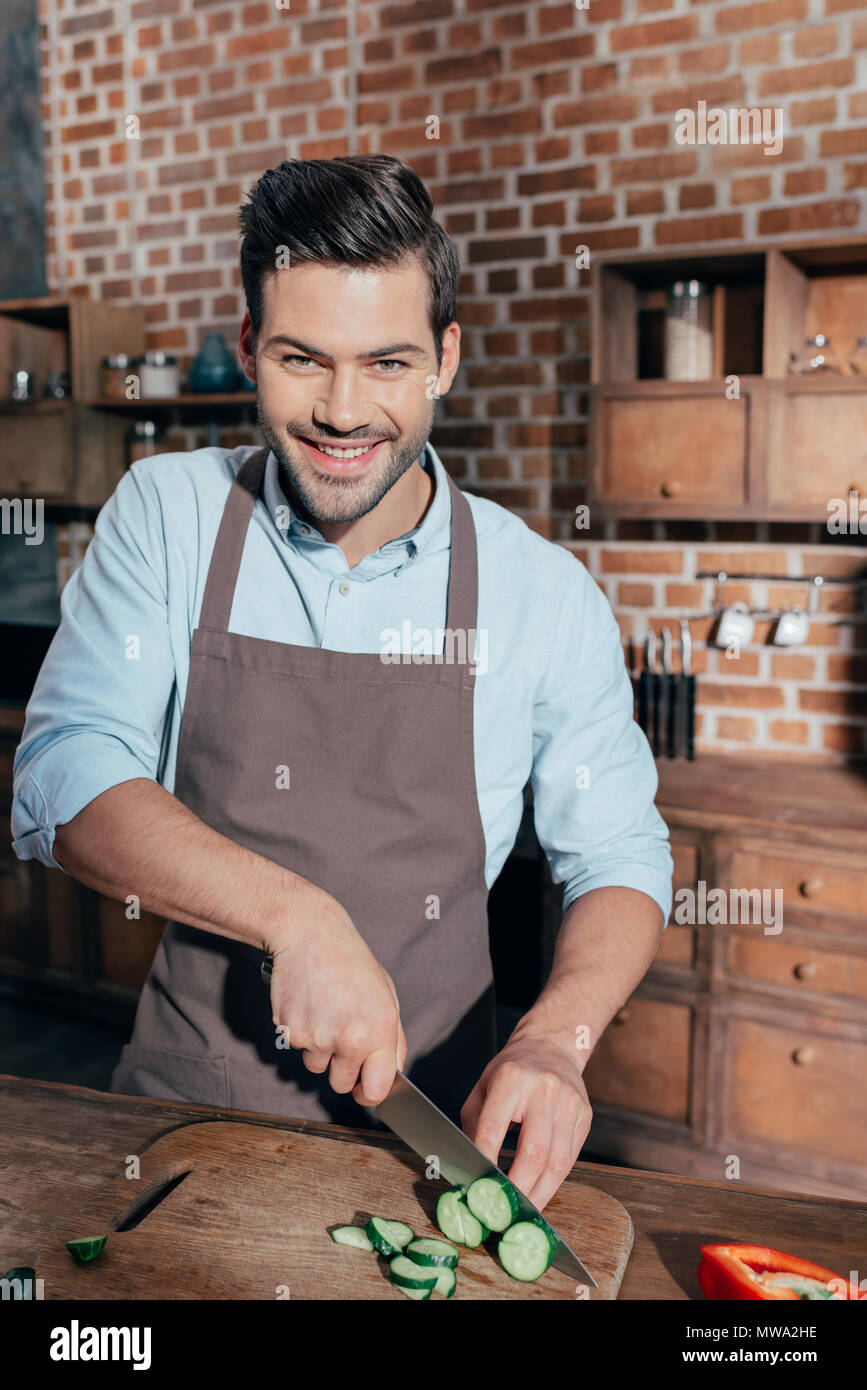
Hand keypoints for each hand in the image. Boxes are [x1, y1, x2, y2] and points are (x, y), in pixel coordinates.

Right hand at [268, 888, 407, 1106]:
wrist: (310, 933)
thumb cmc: (351, 962)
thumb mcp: (387, 995)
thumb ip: (393, 1039)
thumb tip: (394, 1072)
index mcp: (379, 1031)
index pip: (376, 1090)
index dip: (367, 1093)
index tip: (362, 1088)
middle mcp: (349, 1039)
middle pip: (340, 1084)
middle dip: (339, 1068)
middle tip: (338, 1034)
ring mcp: (317, 1037)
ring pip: (315, 1066)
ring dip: (319, 1048)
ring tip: (323, 1011)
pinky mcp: (290, 1031)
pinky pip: (296, 1048)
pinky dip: (300, 1032)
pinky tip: (307, 1004)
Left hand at [460, 1032, 591, 1210]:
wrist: (551, 1046)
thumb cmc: (511, 1071)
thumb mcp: (483, 1087)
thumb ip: (475, 1125)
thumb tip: (472, 1168)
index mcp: (511, 1078)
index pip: (494, 1129)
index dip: (485, 1162)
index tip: (477, 1187)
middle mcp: (544, 1090)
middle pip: (532, 1152)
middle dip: (517, 1188)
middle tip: (503, 1212)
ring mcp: (569, 1104)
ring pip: (557, 1162)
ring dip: (539, 1193)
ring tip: (524, 1211)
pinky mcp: (585, 1116)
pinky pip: (570, 1158)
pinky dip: (554, 1181)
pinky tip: (540, 1192)